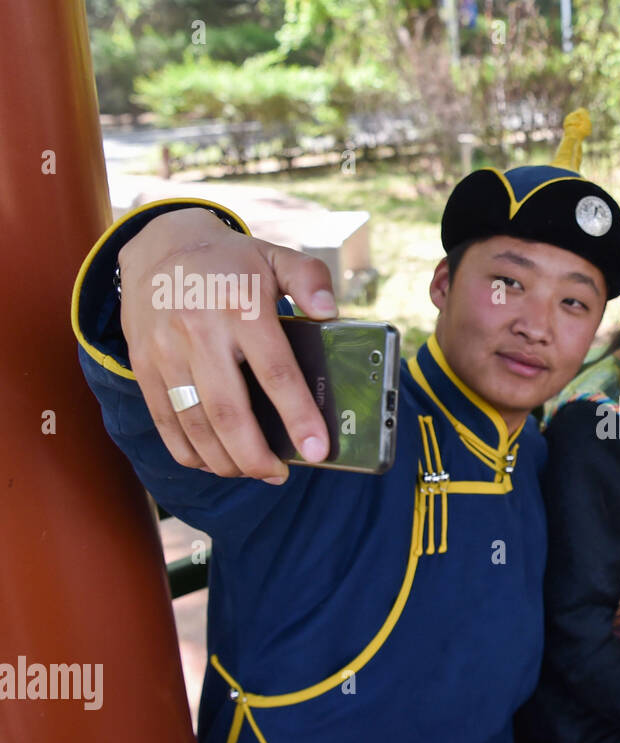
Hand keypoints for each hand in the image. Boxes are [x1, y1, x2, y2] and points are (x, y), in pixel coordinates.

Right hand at [117, 207, 338, 482]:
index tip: (318, 450)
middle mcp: (200, 332)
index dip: (298, 417)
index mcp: (243, 307)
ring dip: (225, 460)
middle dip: (256, 456)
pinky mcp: (143, 364)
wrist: (157, 243)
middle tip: (280, 475)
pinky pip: (164, 419)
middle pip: (229, 412)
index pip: (276, 372)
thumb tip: (330, 311)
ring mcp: (166, 351)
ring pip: (194, 423)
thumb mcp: (276, 255)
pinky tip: (214, 463)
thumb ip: (310, 278)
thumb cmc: (230, 260)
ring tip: (254, 472)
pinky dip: (188, 450)